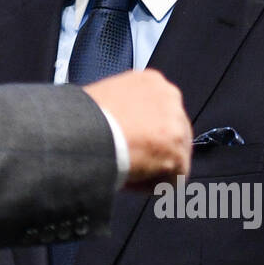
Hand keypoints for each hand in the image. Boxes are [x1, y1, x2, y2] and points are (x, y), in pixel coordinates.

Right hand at [83, 68, 191, 188]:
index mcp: (151, 81)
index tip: (127, 140)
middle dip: (152, 148)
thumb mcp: (103, 95)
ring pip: (173, 156)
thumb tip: (115, 122)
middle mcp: (170, 97)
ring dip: (152, 167)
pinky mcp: (178, 154)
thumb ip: (120, 106)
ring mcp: (178, 125)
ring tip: (125, 171)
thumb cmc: (85, 116)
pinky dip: (151, 184)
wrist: (87, 133)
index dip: (142, 129)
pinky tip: (130, 180)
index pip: (157, 109)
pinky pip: (172, 178)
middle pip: (170, 131)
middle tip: (128, 158)